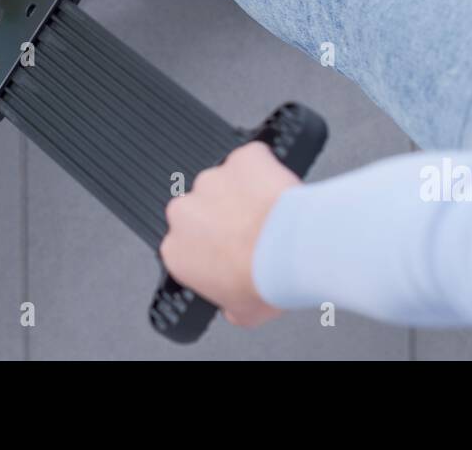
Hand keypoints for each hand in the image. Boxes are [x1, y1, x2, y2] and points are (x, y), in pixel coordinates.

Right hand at [159, 141, 300, 327]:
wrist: (295, 250)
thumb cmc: (268, 280)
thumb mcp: (243, 313)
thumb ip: (228, 304)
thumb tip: (234, 305)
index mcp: (177, 250)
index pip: (186, 245)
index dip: (210, 249)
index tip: (228, 253)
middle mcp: (186, 211)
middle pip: (201, 209)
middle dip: (221, 216)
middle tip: (252, 233)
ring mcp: (212, 179)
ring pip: (227, 182)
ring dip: (244, 193)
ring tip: (271, 215)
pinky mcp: (241, 158)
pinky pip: (252, 161)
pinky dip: (264, 171)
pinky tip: (278, 192)